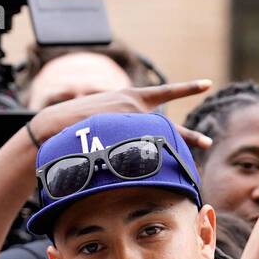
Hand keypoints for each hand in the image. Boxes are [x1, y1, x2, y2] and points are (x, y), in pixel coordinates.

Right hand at [30, 80, 213, 149]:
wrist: (50, 128)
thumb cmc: (71, 124)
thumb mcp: (99, 114)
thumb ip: (118, 120)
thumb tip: (129, 136)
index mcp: (128, 97)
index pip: (163, 92)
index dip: (187, 87)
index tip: (208, 83)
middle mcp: (133, 106)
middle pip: (168, 123)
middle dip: (188, 135)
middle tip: (207, 143)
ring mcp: (128, 123)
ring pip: (159, 140)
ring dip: (177, 150)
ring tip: (197, 155)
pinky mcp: (121, 140)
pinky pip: (144, 156)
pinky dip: (154, 165)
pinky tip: (166, 174)